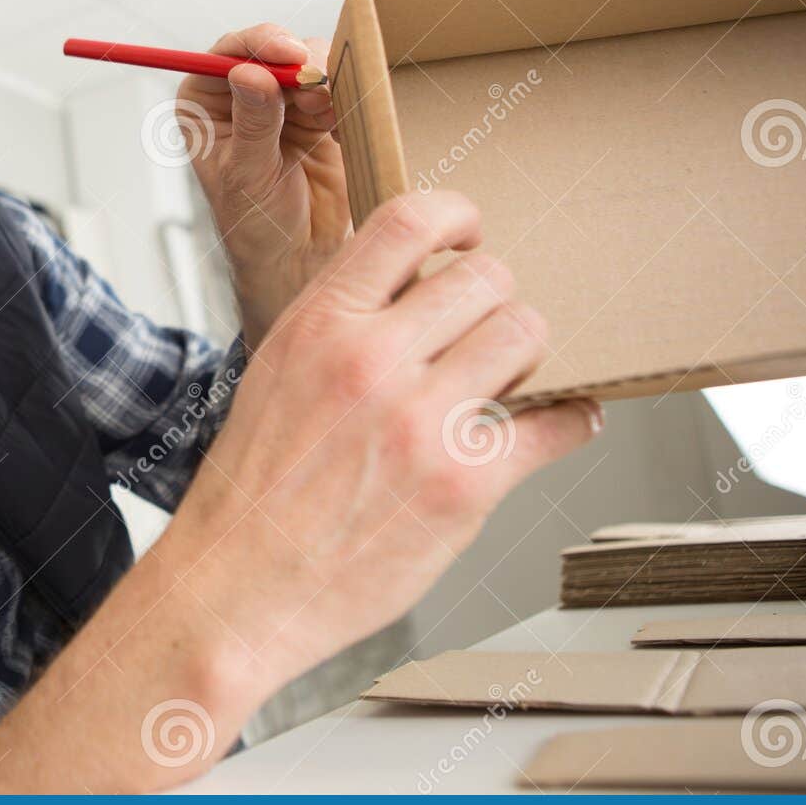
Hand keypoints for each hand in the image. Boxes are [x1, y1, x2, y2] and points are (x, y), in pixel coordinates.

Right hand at [163, 190, 603, 687]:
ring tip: (505, 382)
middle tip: (484, 333)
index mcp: (317, 325)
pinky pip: (558, 424)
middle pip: (486, 278)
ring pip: (526, 333)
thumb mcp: (275, 374)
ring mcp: (421, 422)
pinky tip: (559, 424)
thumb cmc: (249, 493)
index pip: (408, 220)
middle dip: (495, 301)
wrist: (234, 587)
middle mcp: (370, 361)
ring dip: (525, 354)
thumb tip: (413, 292)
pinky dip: (571, 421)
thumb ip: (341, 325)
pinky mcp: (464, 485)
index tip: (469, 235)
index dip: (457, 216)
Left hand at [177, 23, 347, 348]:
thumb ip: (253, 122)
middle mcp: (241, 94)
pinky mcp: (319, 114)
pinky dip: (344, 99)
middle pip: (274, 49)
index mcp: (205, 103)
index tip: (288, 53)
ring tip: (324, 119)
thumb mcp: (247, 174)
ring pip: (310, 62)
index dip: (259, 43)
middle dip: (299, 64)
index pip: (228, 52)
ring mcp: (282, 102)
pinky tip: (338, 130)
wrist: (296, 257)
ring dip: (324, 82)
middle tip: (315, 91)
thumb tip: (249, 73)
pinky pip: (337, 87)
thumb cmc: (254, 224)